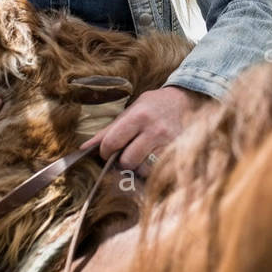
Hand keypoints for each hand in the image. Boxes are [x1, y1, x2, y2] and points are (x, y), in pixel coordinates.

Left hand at [80, 85, 212, 177]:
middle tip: (125, 155)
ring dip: (138, 167)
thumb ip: (109, 130)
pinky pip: (158, 171)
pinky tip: (153, 159)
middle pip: (127, 161)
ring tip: (142, 156)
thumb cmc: (154, 105)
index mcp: (139, 116)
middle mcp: (155, 130)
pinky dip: (152, 170)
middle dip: (122, 162)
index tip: (106, 152)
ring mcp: (169, 142)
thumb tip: (85, 148)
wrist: (187, 99)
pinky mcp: (178, 152)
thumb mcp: (131, 110)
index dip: (104, 152)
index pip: (112, 142)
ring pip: (143, 169)